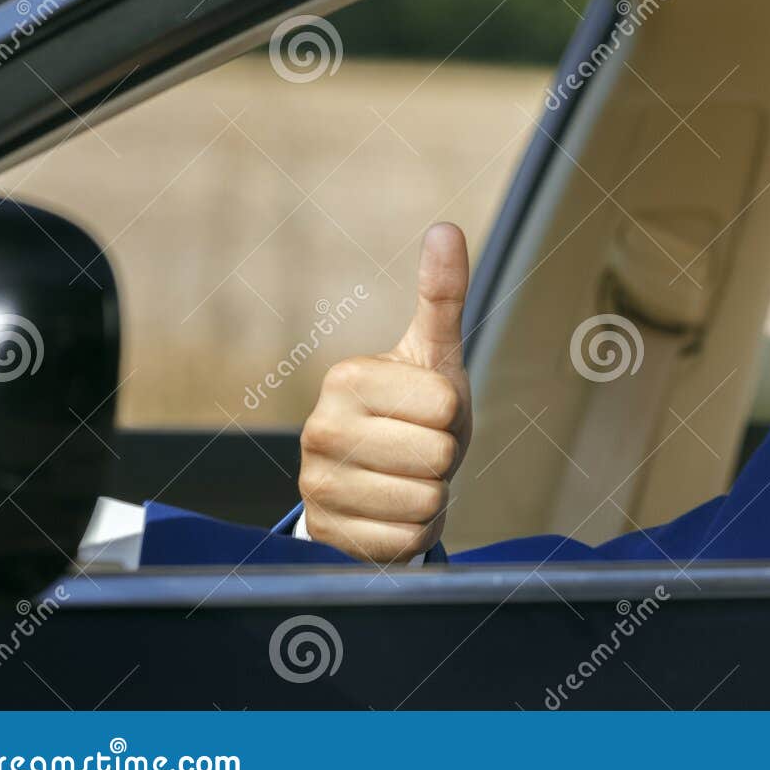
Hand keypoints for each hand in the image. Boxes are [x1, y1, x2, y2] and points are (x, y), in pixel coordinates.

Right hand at [298, 223, 471, 562]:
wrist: (378, 478)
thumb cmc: (414, 409)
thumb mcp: (434, 353)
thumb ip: (443, 294)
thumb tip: (446, 229)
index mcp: (346, 379)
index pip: (447, 406)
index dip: (453, 413)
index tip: (427, 411)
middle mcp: (319, 430)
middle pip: (438, 456)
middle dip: (443, 456)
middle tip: (419, 446)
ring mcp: (317, 487)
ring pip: (425, 501)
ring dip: (432, 495)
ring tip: (407, 477)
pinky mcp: (326, 537)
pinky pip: (406, 541)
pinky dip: (414, 531)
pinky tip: (393, 510)